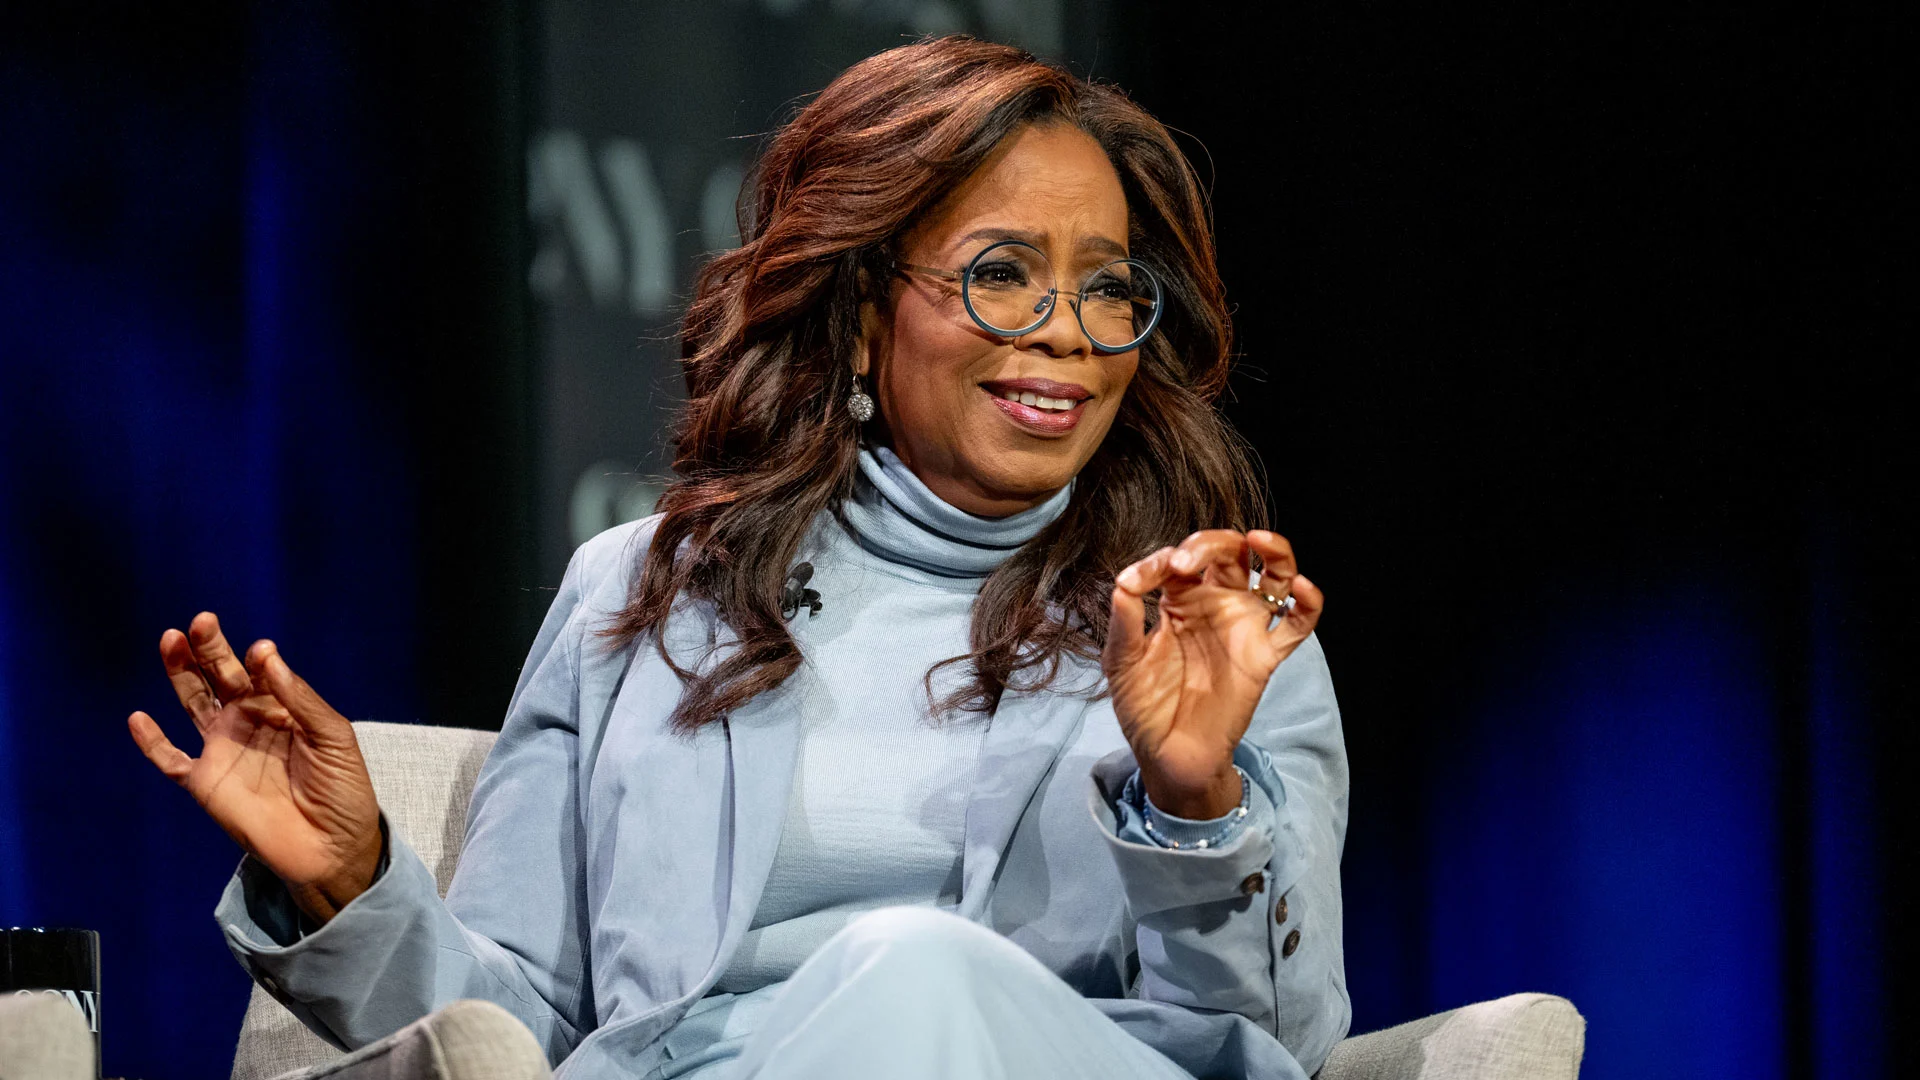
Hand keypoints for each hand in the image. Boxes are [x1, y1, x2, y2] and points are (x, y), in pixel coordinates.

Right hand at [128, 613, 381, 923]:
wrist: (332, 848)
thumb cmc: (344, 791)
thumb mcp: (333, 738)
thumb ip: (300, 699)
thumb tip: (267, 655)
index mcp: (282, 709)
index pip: (260, 672)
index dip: (258, 659)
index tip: (260, 651)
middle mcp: (249, 723)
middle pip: (220, 677)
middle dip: (210, 648)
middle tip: (201, 621)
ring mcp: (224, 751)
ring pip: (193, 704)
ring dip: (181, 674)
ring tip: (171, 640)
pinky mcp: (205, 784)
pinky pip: (171, 760)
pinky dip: (152, 742)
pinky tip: (138, 719)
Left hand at [1103, 530, 1323, 818]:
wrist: (1167, 755)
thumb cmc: (1143, 706)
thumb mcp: (1121, 660)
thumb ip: (1125, 619)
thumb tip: (1125, 579)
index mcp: (1178, 600)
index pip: (1179, 560)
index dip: (1162, 559)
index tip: (1138, 582)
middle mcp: (1215, 604)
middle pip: (1228, 553)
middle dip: (1209, 544)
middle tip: (1186, 561)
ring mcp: (1243, 627)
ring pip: (1273, 574)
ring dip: (1275, 551)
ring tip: (1260, 539)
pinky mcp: (1264, 656)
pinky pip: (1297, 624)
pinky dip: (1308, 602)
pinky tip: (1300, 587)